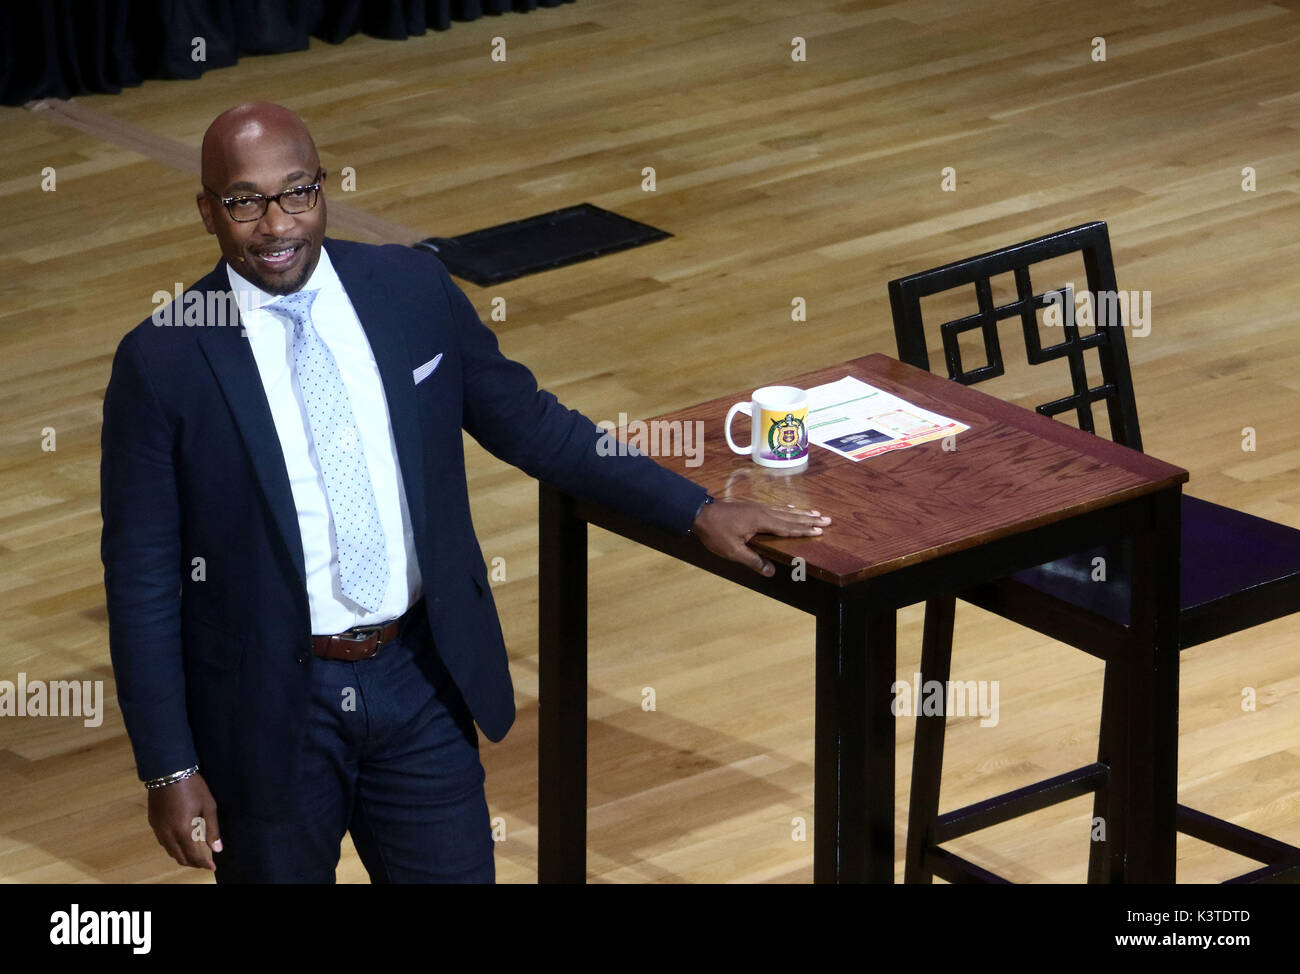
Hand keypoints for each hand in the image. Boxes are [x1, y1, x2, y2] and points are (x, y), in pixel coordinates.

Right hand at [147, 772, 222, 870]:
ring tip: (194, 854)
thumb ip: (212, 829)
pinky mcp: (153, 822)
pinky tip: (180, 841)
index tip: (213, 866)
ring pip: (169, 850)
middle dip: (193, 862)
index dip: (203, 863)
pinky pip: (163, 841)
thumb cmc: (193, 787)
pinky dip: (173, 846)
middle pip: (179, 857)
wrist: (168, 771)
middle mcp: (167, 834)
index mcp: (182, 831)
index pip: (193, 855)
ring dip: (182, 855)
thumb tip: (217, 849)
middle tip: (205, 862)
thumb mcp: (208, 806)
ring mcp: (158, 829)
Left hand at [691, 499, 830, 575]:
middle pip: (791, 517)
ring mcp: (758, 508)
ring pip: (785, 511)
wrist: (700, 513)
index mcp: (761, 522)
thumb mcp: (733, 551)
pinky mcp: (753, 507)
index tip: (820, 531)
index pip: (788, 528)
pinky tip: (792, 509)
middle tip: (827, 520)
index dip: (804, 530)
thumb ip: (753, 561)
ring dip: (801, 513)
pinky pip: (776, 508)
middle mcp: (763, 512)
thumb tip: (771, 572)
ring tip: (816, 513)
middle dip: (809, 519)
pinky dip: (788, 509)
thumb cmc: (716, 533)